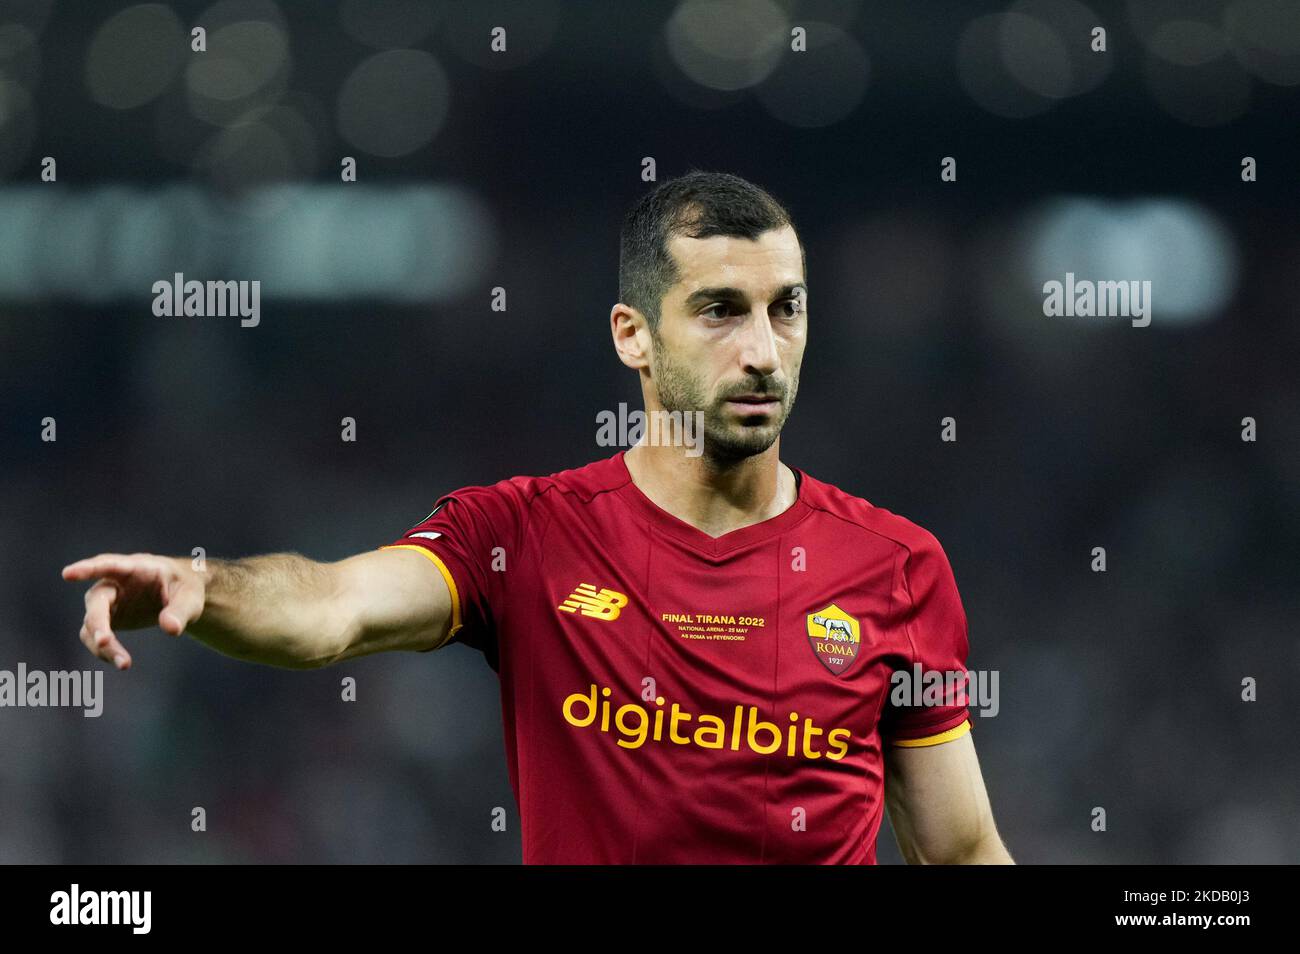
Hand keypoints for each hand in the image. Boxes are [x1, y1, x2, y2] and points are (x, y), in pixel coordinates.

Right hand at [61, 553, 206, 669]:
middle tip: (104, 641)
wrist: (181, 596)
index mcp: (135, 568)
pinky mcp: (107, 619)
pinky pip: (95, 636)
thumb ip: (181, 610)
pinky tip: (122, 662)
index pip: (109, 565)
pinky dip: (105, 651)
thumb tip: (171, 629)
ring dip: (102, 644)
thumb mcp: (191, 596)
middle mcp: (115, 583)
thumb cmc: (185, 588)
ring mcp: (108, 602)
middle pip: (97, 601)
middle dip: (98, 621)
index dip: (88, 569)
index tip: (67, 574)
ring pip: (92, 623)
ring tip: (125, 664)